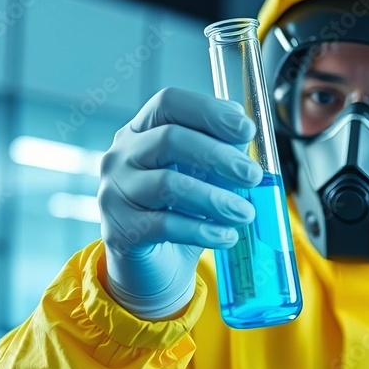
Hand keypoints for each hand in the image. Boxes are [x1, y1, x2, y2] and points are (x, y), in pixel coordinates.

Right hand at [98, 87, 262, 319]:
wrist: (155, 266)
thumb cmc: (181, 212)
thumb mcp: (204, 177)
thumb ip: (220, 153)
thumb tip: (245, 136)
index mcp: (142, 131)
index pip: (170, 103)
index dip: (209, 111)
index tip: (246, 129)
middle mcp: (122, 156)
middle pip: (170, 139)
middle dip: (219, 156)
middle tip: (253, 175)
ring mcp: (115, 192)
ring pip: (168, 183)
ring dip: (215, 198)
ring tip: (245, 213)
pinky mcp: (120, 229)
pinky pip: (164, 224)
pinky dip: (202, 230)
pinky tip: (226, 236)